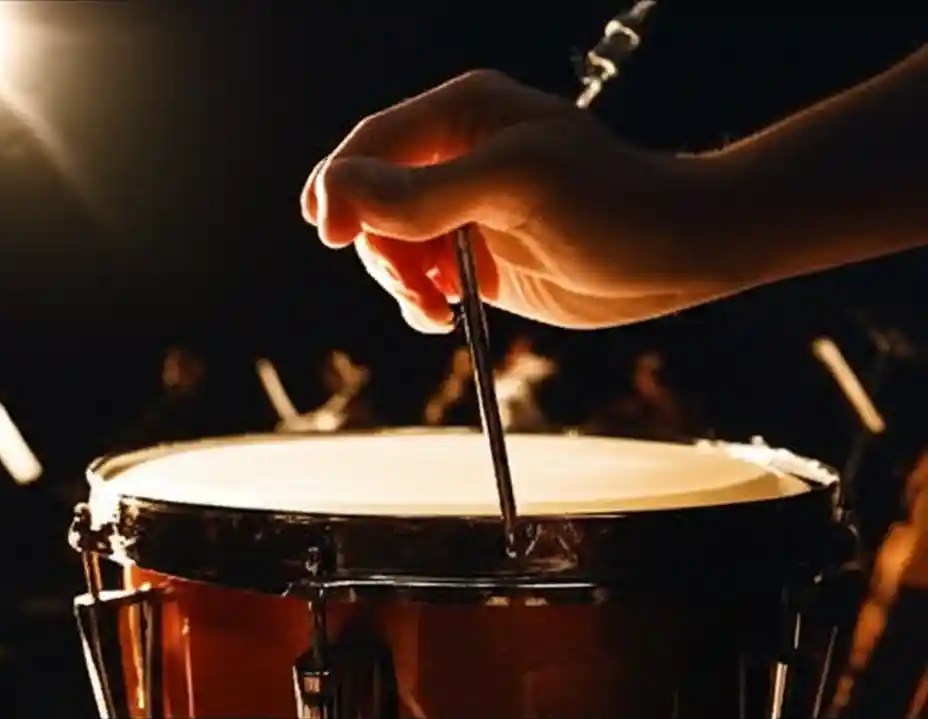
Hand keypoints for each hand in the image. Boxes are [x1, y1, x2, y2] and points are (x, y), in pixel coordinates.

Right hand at [301, 70, 752, 331]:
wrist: (676, 255)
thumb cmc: (611, 203)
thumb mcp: (514, 185)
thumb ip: (424, 191)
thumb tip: (338, 196)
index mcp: (460, 114)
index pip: (370, 145)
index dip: (340, 187)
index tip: (332, 236)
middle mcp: (453, 156)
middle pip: (369, 199)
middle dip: (378, 246)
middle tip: (412, 284)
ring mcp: (462, 208)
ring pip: (388, 244)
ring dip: (397, 280)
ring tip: (435, 306)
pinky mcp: (473, 256)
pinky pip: (417, 276)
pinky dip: (417, 300)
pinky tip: (442, 313)